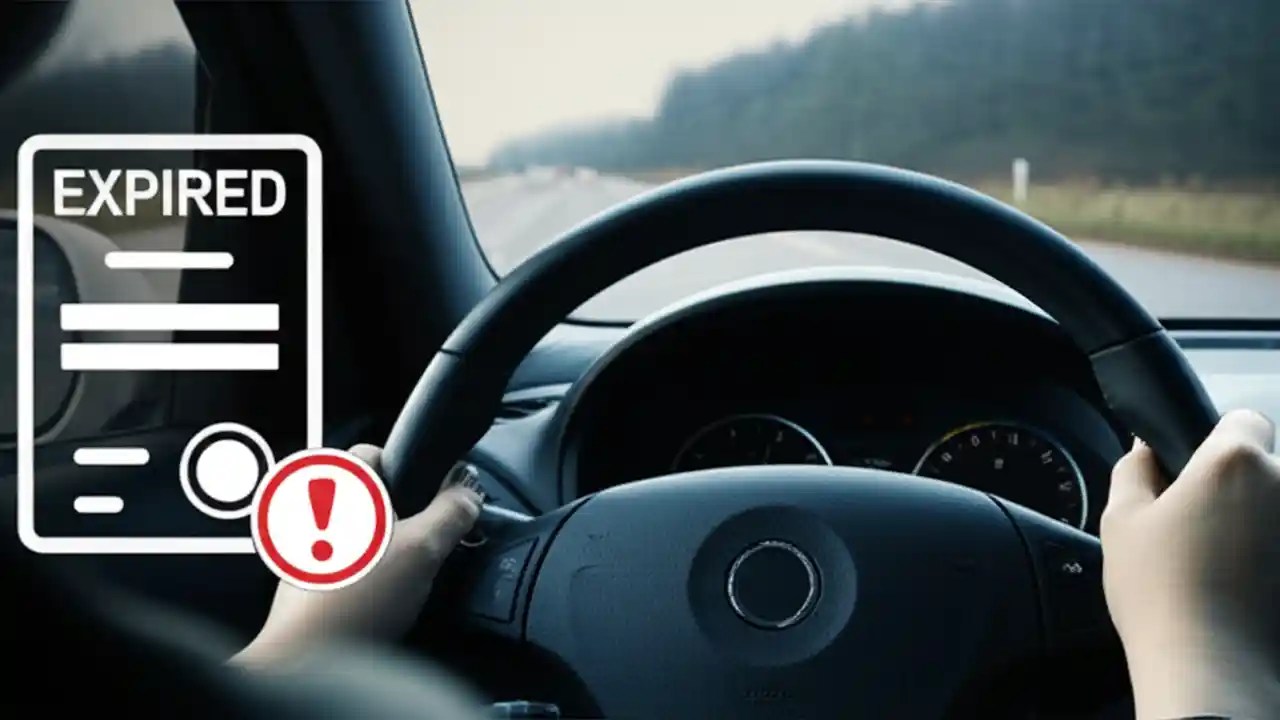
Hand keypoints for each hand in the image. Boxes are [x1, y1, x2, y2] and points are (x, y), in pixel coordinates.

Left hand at [232, 444, 483, 668]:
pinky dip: (365, 570)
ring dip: (383, 545)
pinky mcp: (305, 578)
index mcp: (337, 487)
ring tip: (403, 573)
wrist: (309, 658)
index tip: (431, 497)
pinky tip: (381, 595)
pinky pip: (346, 559)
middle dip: (401, 514)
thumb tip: (468, 495)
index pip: (373, 451)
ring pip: (358, 529)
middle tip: (423, 540)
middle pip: (369, 495)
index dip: (409, 470)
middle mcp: (313, 509)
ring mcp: (305, 545)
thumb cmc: (357, 599)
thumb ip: (451, 514)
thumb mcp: (424, 550)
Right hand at [1103, 409, 1279, 719]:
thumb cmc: (1158, 590)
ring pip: (1274, 507)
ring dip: (1255, 522)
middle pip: (1264, 466)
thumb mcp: (1121, 519)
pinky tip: (1238, 584)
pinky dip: (1265, 554)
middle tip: (1195, 523)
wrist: (1208, 668)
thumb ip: (1133, 469)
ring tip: (1217, 562)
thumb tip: (1146, 451)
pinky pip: (1277, 542)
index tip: (1193, 469)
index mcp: (1235, 461)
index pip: (1243, 418)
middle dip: (1236, 485)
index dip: (1214, 439)